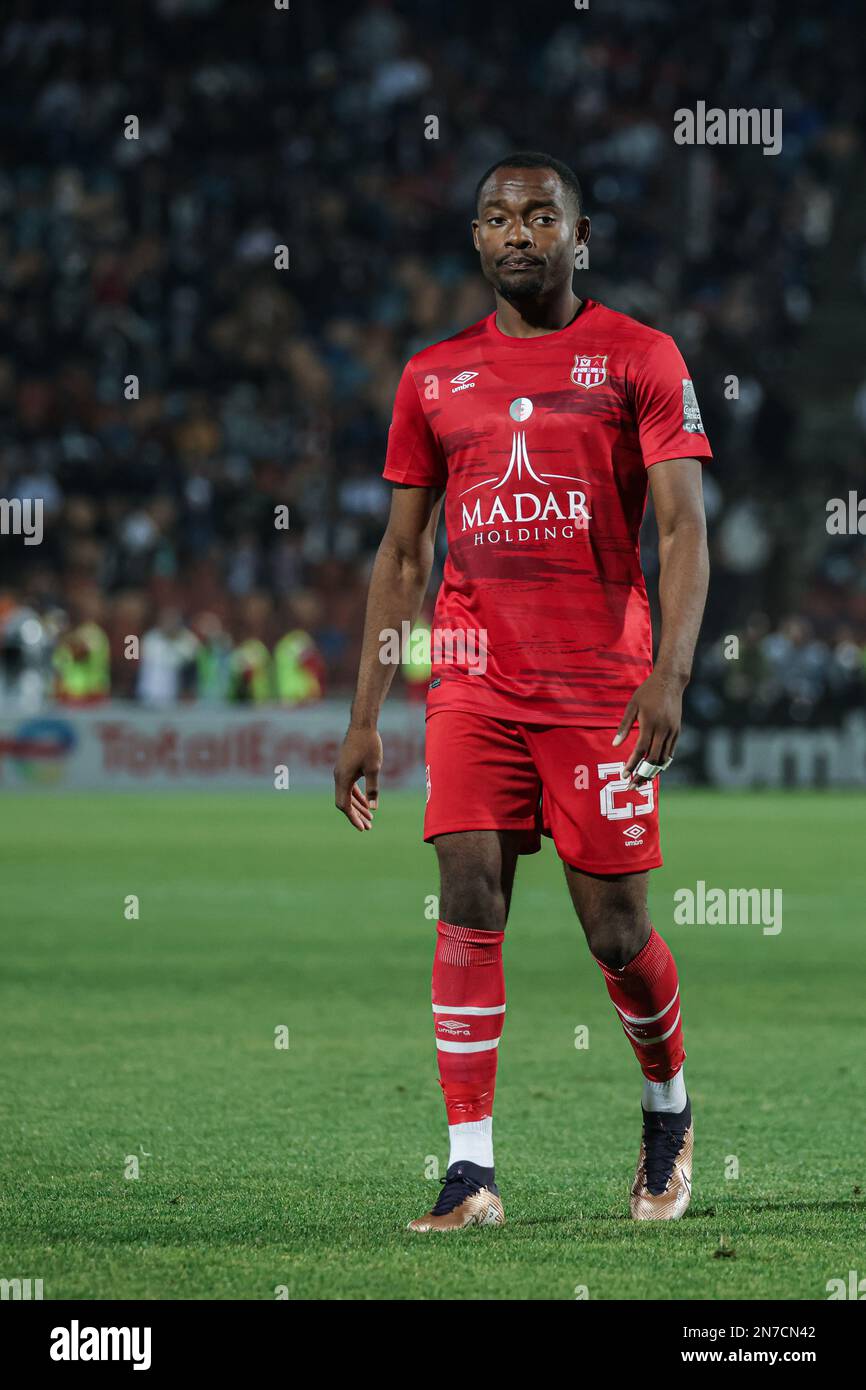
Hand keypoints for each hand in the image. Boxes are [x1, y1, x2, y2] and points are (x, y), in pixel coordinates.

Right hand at [334, 725, 382, 830]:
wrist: (362, 725)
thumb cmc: (369, 745)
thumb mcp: (374, 768)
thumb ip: (373, 789)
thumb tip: (373, 808)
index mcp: (343, 778)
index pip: (344, 805)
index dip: (353, 818)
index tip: (363, 828)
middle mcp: (338, 777)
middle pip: (345, 802)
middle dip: (356, 815)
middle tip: (368, 827)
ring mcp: (341, 772)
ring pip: (347, 795)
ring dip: (358, 807)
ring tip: (370, 818)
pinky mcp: (345, 767)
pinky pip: (349, 786)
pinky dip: (357, 796)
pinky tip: (366, 803)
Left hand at [612, 671, 683, 786]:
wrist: (670, 682)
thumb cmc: (647, 692)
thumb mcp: (632, 706)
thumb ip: (624, 726)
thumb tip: (615, 745)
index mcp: (650, 724)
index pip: (640, 750)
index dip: (632, 764)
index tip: (624, 775)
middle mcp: (663, 730)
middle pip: (653, 759)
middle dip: (642, 774)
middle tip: (632, 785)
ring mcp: (672, 731)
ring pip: (664, 759)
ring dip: (653, 772)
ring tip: (642, 781)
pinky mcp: (677, 731)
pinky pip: (670, 752)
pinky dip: (662, 763)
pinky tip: (654, 769)